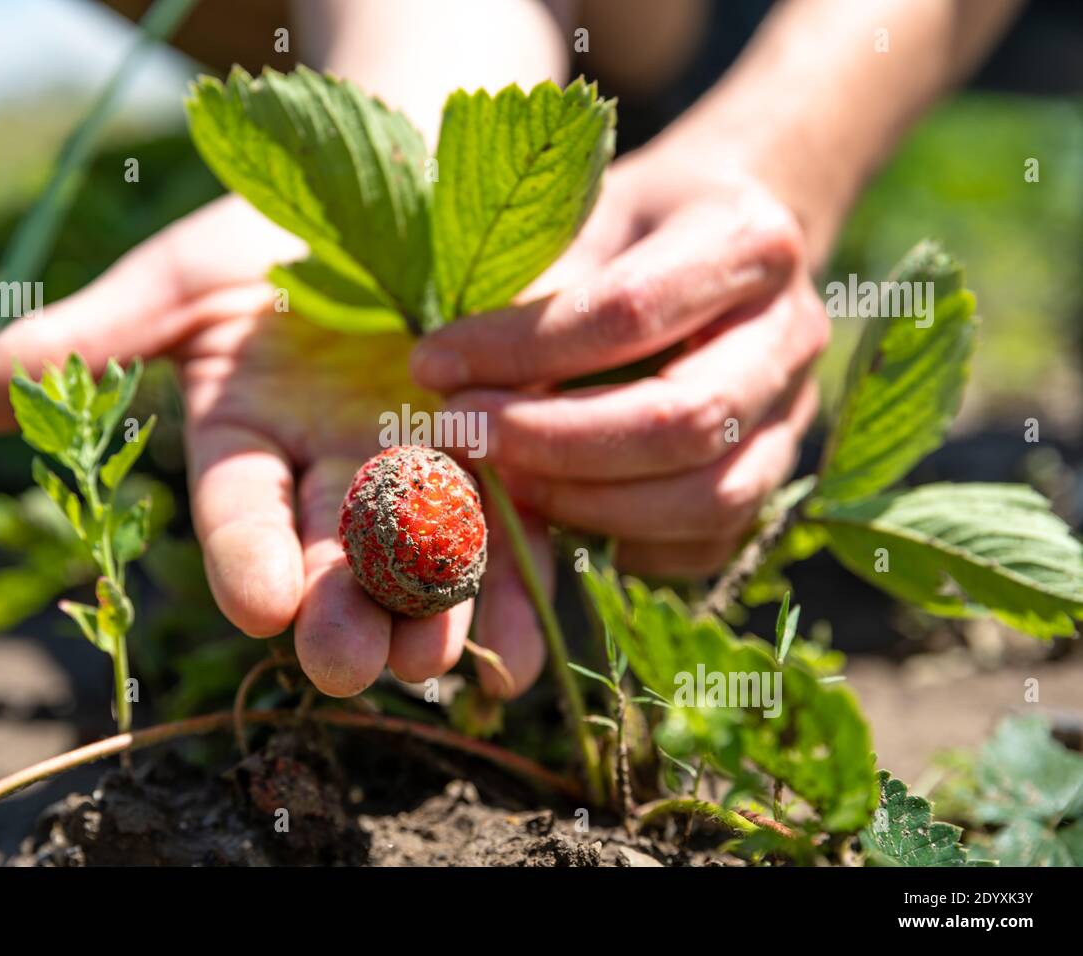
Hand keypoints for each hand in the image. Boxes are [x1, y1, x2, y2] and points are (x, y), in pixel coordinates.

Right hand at [0, 195, 549, 698]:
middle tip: (344, 666)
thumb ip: (92, 338)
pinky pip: (510, 532)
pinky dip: (513, 592)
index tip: (261, 604)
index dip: (246, 555)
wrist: (406, 177)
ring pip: (422, 564)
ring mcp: (421, 469)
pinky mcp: (504, 457)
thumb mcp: (185, 273)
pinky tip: (517, 652)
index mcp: (250, 438)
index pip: (239, 511)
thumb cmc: (280, 221)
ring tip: (434, 660)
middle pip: (332, 559)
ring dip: (428, 620)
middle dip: (339, 615)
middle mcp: (331, 471)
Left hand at [409, 148, 828, 576]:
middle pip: (683, 421)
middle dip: (553, 443)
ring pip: (707, 498)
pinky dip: (623, 541)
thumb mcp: (583, 213)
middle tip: (461, 437)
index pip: (628, 313)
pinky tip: (556, 509)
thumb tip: (448, 376)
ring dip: (585, 504)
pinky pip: (706, 541)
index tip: (432, 366)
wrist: (730, 236)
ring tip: (500, 481)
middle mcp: (791, 334)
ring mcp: (796, 414)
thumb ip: (533, 288)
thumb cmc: (639, 222)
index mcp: (748, 241)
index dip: (520, 351)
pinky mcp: (777, 476)